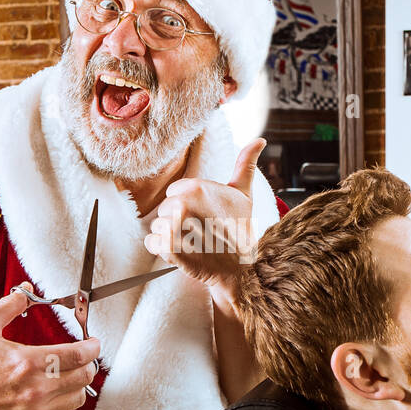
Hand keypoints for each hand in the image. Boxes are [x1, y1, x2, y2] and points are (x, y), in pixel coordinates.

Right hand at [0, 284, 100, 409]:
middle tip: (81, 358)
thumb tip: (26, 289)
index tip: (93, 343)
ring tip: (65, 376)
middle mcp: (36, 389)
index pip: (78, 355)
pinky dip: (64, 407)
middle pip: (84, 377)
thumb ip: (9, 306)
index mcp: (28, 362)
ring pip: (78, 398)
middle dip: (87, 364)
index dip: (92, 347)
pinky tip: (52, 396)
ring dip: (76, 385)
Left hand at [145, 138, 264, 296]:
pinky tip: (182, 253)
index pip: (174, 193)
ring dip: (170, 237)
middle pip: (163, 209)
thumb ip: (245, 164)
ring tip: (192, 243)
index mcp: (196, 187)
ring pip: (156, 226)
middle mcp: (183, 203)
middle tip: (200, 232)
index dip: (187, 207)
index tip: (203, 217)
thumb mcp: (244, 194)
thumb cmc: (240, 232)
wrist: (239, 269)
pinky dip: (162, 250)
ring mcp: (174, 226)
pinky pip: (151, 243)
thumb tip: (259, 140)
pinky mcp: (168, 247)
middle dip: (177, 222)